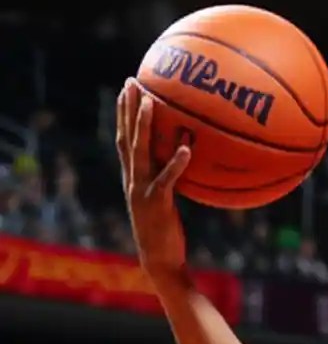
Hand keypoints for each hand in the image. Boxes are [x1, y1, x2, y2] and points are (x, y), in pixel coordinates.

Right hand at [116, 78, 191, 278]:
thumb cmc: (166, 231)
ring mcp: (142, 191)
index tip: (127, 89)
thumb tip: (189, 156)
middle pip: (127, 137)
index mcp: (133, 177)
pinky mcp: (157, 204)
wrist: (159, 261)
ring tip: (152, 102)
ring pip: (141, 152)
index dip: (124, 114)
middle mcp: (132, 180)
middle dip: (128, 109)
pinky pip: (167, 180)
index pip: (125, 139)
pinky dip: (177, 163)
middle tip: (130, 82)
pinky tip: (188, 148)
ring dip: (145, 126)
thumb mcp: (166, 200)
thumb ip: (170, 178)